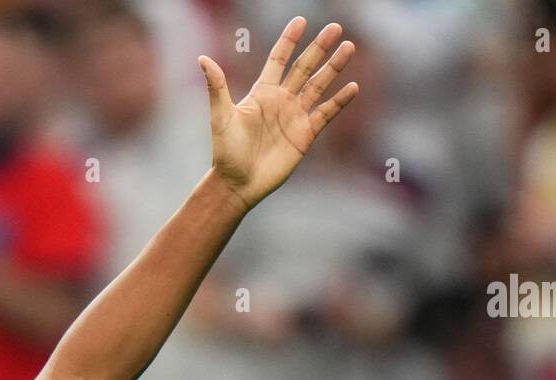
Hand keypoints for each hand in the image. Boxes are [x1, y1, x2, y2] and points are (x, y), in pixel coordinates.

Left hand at [199, 19, 358, 211]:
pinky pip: (326, 113)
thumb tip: (203, 59)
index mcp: (262, 92)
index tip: (301, 20)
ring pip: (319, 86)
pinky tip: (353, 87)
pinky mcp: (305, 135)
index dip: (289, 40)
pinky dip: (339, 101)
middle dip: (319, 47)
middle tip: (336, 27)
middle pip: (304, 67)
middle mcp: (281, 100)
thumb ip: (217, 87)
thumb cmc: (226, 151)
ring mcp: (295, 116)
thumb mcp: (221, 117)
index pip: (279, 59)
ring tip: (348, 47)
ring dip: (334, 68)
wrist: (239, 183)